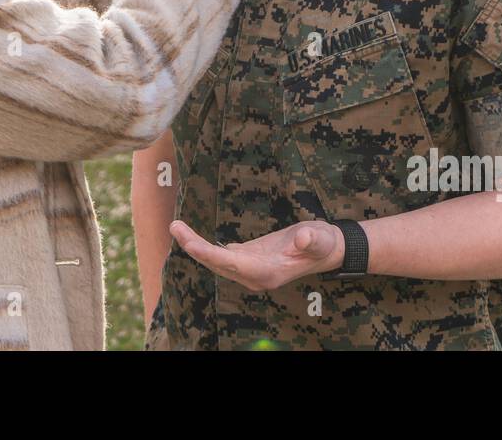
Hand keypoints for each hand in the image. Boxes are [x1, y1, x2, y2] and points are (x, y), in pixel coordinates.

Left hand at [168, 219, 345, 291]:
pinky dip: (206, 247)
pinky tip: (192, 237)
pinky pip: (223, 256)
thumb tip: (301, 238)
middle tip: (174, 226)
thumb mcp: (320, 238)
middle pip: (218, 264)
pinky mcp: (250, 258)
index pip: (230, 264)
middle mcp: (254, 275)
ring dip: (196, 246)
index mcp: (267, 273)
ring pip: (217, 260)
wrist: (327, 248)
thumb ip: (311, 240)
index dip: (209, 254)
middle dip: (195, 247)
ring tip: (177, 227)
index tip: (190, 242)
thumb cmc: (323, 243)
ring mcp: (251, 269)